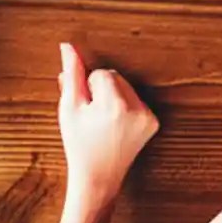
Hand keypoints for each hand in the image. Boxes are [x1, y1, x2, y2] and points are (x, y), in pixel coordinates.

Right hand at [57, 43, 159, 222]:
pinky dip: (127, 107)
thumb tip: (68, 46)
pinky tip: (117, 126)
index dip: (89, 88)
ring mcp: (148, 117)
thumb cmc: (78, 142)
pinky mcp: (153, 122)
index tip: (86, 109)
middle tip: (93, 115)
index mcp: (114, 105)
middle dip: (103, 89)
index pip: (102, 73)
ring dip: (115, 96)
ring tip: (104, 121)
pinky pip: (137, 100)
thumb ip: (72, 74)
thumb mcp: (69, 108)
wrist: (98, 176)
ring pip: (128, 87)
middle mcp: (136, 109)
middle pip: (117, 77)